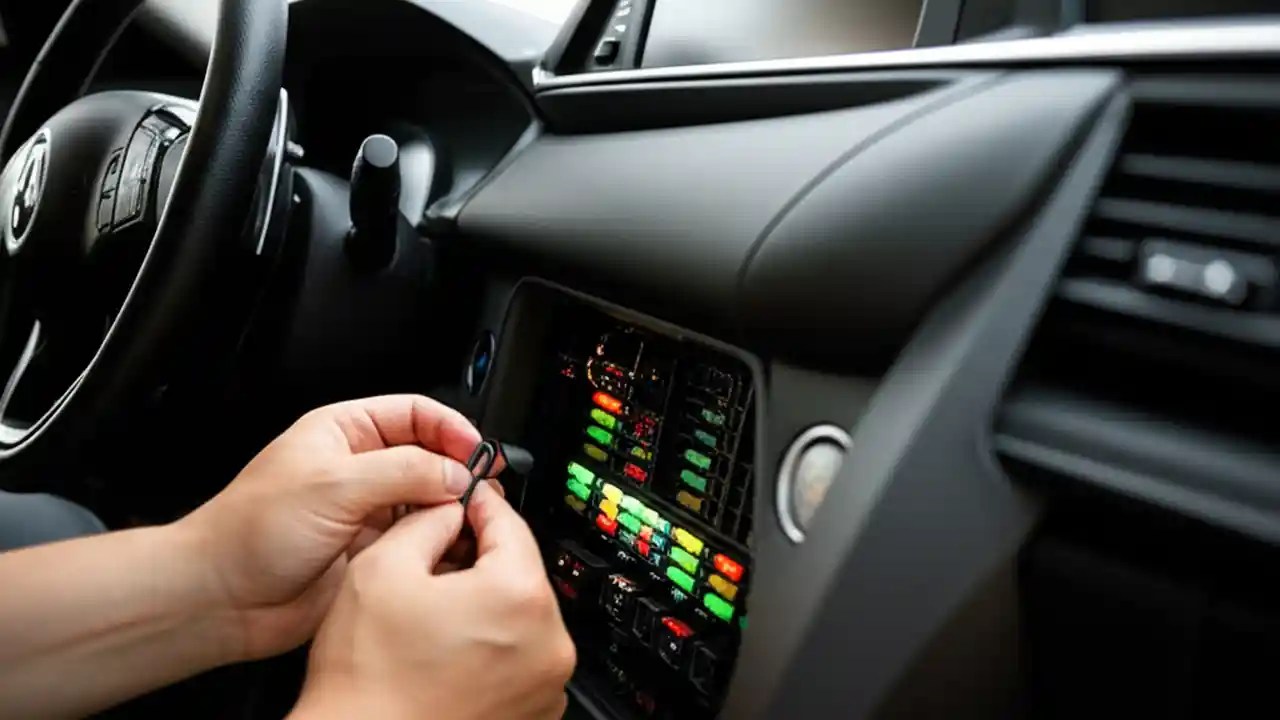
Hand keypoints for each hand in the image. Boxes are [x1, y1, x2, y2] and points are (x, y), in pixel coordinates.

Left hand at [177, 394, 485, 660]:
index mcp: (344, 432)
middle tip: (483, 488)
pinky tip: (447, 546)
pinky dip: (440, 541)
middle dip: (458, 470)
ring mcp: (368, 510)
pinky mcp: (374, 550)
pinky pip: (420, 539)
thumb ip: (404, 471)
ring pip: (430, 500)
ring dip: (451, 508)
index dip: (451, 429)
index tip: (476, 452)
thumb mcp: (334, 484)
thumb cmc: (251, 534)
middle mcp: (360, 468)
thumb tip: (456, 472)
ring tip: (467, 519)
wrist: (223, 600)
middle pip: (430, 455)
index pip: (416, 413)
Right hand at [290, 483, 575, 719]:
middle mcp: (548, 644)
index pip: (510, 523)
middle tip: (435, 559)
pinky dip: (492, 644)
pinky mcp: (534, 711)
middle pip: (519, 571)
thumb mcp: (383, 567)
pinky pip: (519, 657)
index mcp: (519, 598)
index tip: (465, 496)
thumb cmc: (366, 681)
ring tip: (434, 613)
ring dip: (486, 602)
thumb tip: (450, 511)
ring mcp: (546, 685)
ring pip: (520, 614)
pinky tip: (447, 648)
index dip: (479, 502)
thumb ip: (427, 521)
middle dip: (480, 558)